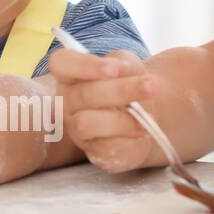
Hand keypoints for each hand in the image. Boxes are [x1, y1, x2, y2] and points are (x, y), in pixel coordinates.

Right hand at [49, 47, 156, 172]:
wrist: (143, 116)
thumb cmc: (128, 84)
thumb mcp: (128, 67)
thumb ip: (123, 63)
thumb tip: (122, 68)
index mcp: (70, 74)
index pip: (62, 64)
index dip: (86, 66)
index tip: (115, 69)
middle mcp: (68, 100)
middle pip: (84, 94)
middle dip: (120, 90)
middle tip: (151, 86)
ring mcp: (76, 128)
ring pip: (86, 123)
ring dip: (122, 119)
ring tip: (150, 116)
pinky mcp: (93, 150)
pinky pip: (105, 146)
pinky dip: (128, 137)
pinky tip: (145, 131)